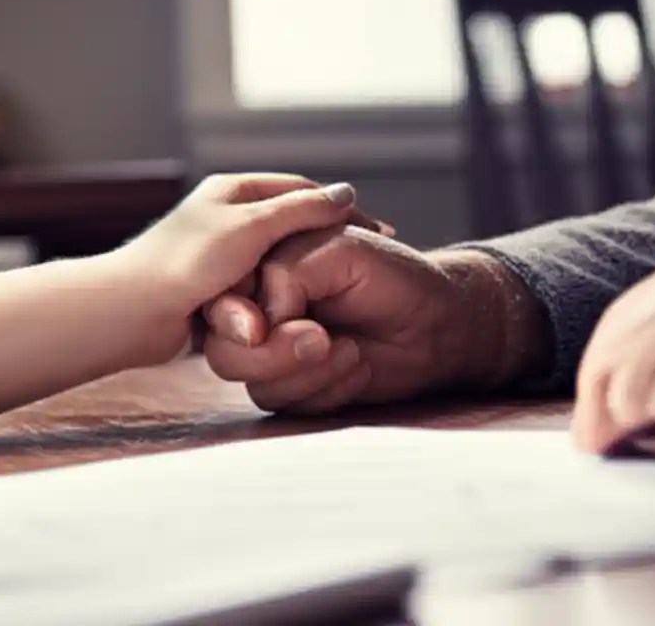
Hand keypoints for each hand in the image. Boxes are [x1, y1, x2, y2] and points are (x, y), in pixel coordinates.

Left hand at [117, 173, 388, 361]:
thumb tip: (346, 192)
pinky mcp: (212, 292)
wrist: (132, 311)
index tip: (378, 229)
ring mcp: (218, 257)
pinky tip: (306, 309)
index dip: (340, 208)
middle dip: (327, 243)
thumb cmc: (188, 263)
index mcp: (232, 191)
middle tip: (365, 261)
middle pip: (290, 227)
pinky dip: (281, 300)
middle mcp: (225, 218)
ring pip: (276, 264)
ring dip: (304, 275)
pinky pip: (259, 292)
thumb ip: (302, 211)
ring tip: (344, 289)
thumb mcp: (252, 228)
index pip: (301, 191)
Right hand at [201, 227, 548, 412]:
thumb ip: (288, 271)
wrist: (437, 323)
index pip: (218, 300)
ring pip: (255, 383)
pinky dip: (327, 389)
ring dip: (308, 372)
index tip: (262, 328)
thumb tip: (261, 318)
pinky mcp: (297, 389)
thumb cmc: (393, 276)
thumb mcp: (340, 250)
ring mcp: (274, 356)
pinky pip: (288, 405)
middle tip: (321, 339)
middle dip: (272, 354)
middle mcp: (260, 315)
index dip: (233, 319)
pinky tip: (358, 367)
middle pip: (225, 352)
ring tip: (351, 349)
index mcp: (261, 270)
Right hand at [574, 214, 654, 467]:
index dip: (600, 426)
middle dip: (598, 394)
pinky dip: (648, 320)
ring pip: (628, 312)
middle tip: (596, 425)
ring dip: (614, 358)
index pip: (616, 395)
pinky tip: (650, 347)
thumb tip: (626, 428)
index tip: (594, 445)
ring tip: (617, 390)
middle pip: (612, 350)